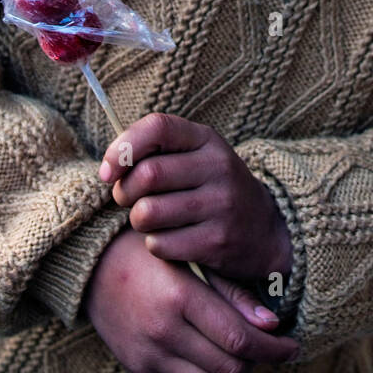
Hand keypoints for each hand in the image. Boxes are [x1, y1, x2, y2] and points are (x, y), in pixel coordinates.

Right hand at [84, 228, 298, 372]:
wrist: (92, 269)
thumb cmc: (149, 253)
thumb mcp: (191, 259)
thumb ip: (230, 292)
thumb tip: (272, 323)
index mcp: (180, 297)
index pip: (240, 339)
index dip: (274, 348)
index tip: (292, 344)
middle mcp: (163, 331)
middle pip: (230, 368)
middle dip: (260, 361)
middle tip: (269, 345)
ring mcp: (149, 356)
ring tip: (245, 357)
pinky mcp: (140, 370)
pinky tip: (217, 364)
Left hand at [99, 112, 293, 282]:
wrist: (264, 230)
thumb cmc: (212, 189)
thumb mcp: (196, 157)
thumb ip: (157, 152)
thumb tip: (108, 166)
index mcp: (207, 139)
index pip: (157, 127)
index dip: (122, 148)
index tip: (107, 171)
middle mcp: (218, 167)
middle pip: (147, 175)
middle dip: (124, 192)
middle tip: (127, 199)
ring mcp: (220, 205)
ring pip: (148, 213)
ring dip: (138, 220)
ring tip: (150, 219)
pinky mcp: (217, 241)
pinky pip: (160, 244)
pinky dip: (154, 244)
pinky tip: (169, 239)